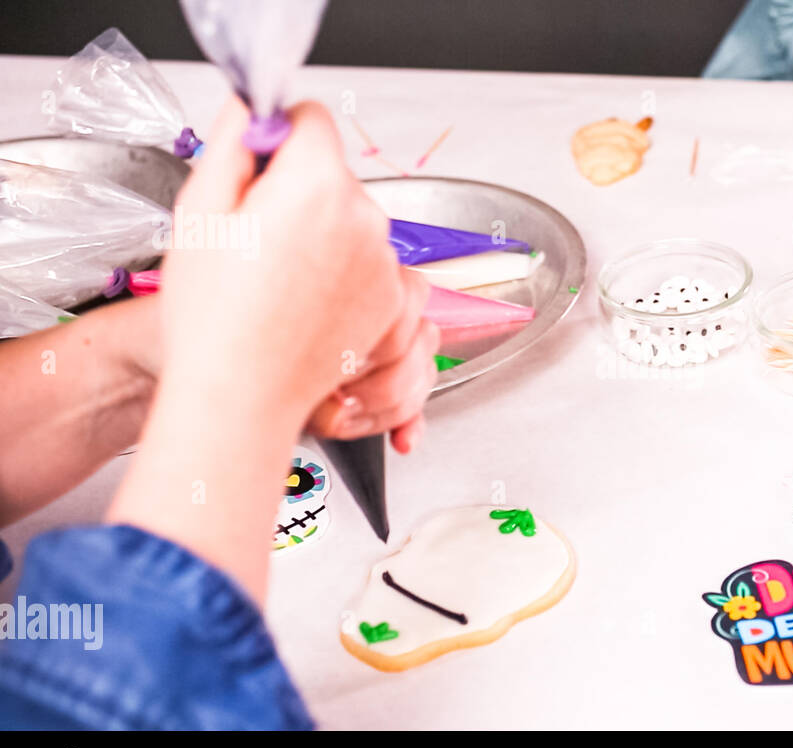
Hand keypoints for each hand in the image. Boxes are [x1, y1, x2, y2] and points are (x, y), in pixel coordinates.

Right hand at [160, 97, 437, 449]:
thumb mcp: (199, 209)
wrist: (242, 394)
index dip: (277, 139)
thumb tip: (255, 109)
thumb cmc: (215, 316)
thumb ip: (234, 142)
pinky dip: (344, 278)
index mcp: (317, 184)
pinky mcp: (393, 302)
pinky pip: (370, 267)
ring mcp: (385, 263)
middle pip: (334, 177)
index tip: (259, 169)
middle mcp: (365, 219)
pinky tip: (305, 303)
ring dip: (325, 239)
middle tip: (256, 239)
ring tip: (278, 279)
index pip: (310, 119)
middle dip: (299, 195)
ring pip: (354, 223)